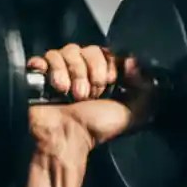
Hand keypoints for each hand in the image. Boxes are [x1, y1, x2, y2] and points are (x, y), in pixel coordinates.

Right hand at [26, 44, 141, 147]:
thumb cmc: (97, 128)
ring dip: (74, 73)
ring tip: (73, 95)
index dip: (110, 64)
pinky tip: (55, 87)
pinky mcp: (42, 73)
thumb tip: (133, 61)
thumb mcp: (132, 113)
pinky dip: (52, 70)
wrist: (66, 137)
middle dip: (91, 71)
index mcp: (105, 77)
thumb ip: (145, 89)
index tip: (110, 81)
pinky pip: (47, 56)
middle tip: (89, 94)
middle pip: (90, 49)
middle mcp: (84, 71)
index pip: (109, 53)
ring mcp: (62, 70)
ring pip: (69, 51)